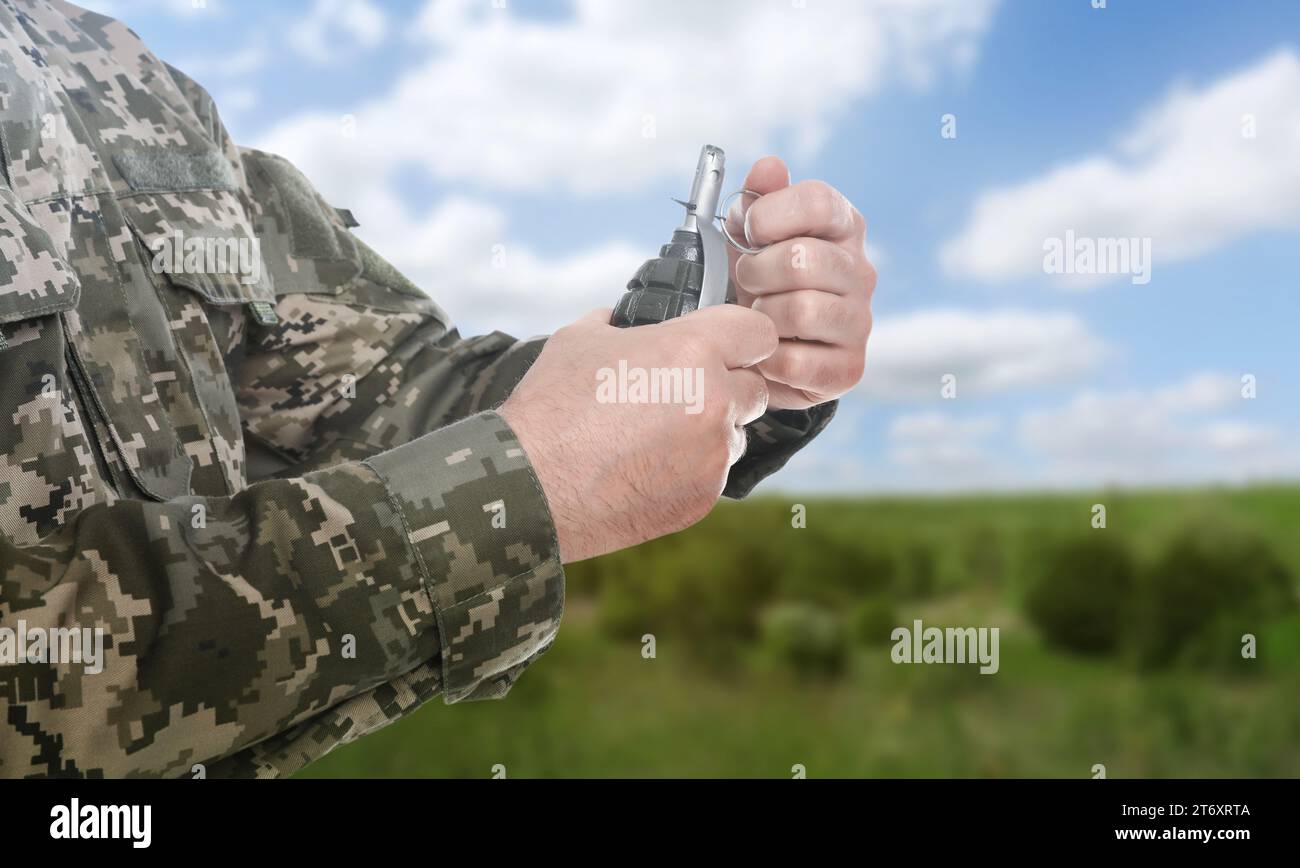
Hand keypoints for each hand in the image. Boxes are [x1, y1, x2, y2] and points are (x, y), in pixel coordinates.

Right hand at [499, 305, 777, 562]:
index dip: (744, 338)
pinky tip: (647, 466)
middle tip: (683, 393)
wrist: (532, 486)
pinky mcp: (703, 497)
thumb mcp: (581, 339)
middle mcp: (715, 401)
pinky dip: (691, 469)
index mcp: (692, 350)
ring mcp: (712, 454)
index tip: (730, 346)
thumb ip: (620, 323)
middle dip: (727, 387)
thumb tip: (622, 319)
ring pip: (735, 434)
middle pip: (754, 388)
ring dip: (711, 430)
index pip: (759, 333)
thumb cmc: (552, 407)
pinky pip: (714, 473)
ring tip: (656, 435)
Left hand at [725, 156, 874, 409]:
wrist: (765, 349)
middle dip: (757, 271)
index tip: (749, 231)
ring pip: (803, 311)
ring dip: (763, 317)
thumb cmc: (762, 283)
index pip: (818, 201)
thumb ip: (758, 199)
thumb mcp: (751, 237)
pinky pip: (797, 361)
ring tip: (757, 318)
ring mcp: (860, 322)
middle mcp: (860, 272)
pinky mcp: (849, 368)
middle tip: (746, 283)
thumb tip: (769, 167)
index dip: (771, 215)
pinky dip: (768, 359)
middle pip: (804, 259)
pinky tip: (765, 352)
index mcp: (842, 228)